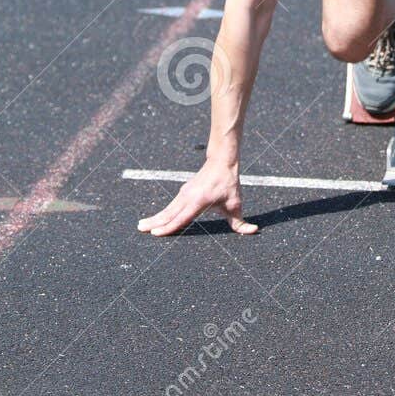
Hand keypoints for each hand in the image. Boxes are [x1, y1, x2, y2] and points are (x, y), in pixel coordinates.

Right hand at [137, 159, 257, 237]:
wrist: (221, 162)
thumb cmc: (228, 184)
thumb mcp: (235, 203)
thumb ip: (241, 221)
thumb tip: (253, 231)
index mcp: (199, 201)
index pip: (182, 217)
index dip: (169, 226)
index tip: (156, 233)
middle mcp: (188, 197)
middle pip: (169, 213)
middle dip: (155, 222)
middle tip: (141, 229)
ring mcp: (184, 194)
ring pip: (168, 209)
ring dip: (155, 218)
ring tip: (141, 226)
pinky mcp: (184, 193)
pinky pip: (171, 206)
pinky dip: (162, 213)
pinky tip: (154, 219)